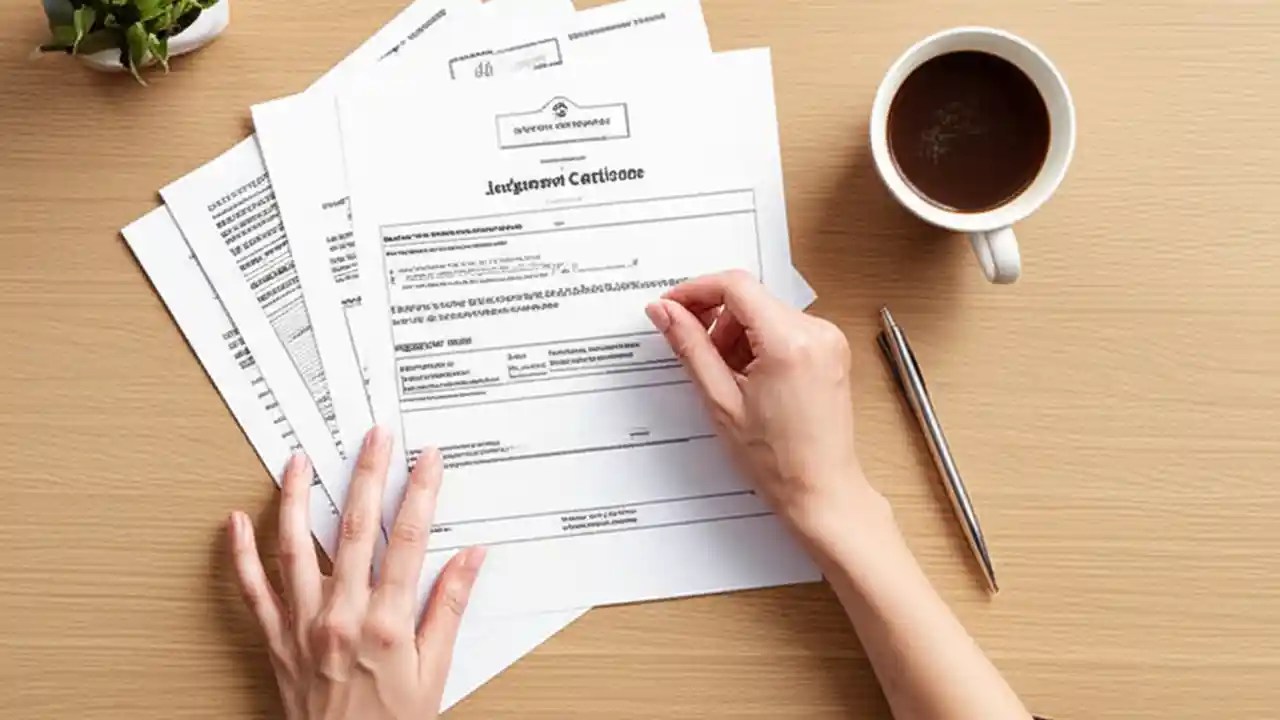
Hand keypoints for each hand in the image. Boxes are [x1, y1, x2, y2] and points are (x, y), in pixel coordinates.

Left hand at [227, 427, 485, 719]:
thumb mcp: (435, 671)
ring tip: (298, 461)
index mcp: (387, 624)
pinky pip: (251, 590)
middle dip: (367, 475)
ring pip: (296, 547)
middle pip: (357, 529)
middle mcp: (341, 617)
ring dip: (296, 498)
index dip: (420, 493)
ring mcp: (303, 626)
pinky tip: (237, 521)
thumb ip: (449, 608)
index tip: (426, 459)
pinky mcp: (275, 640)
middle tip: (373, 436)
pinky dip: (241, 554)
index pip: (408, 540)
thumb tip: (471, 558)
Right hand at [645, 271, 887, 550]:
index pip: (735, 286)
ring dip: (738, 336)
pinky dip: (760, 344)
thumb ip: (690, 347)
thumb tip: (665, 311)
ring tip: (731, 381)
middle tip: (703, 362)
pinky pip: (784, 328)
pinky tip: (752, 380)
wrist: (821, 490)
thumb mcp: (720, 400)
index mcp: (790, 341)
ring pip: (765, 313)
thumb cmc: (777, 460)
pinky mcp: (831, 349)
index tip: (672, 307)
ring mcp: (829, 339)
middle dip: (717, 323)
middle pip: (750, 299)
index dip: (696, 291)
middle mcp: (817, 331)